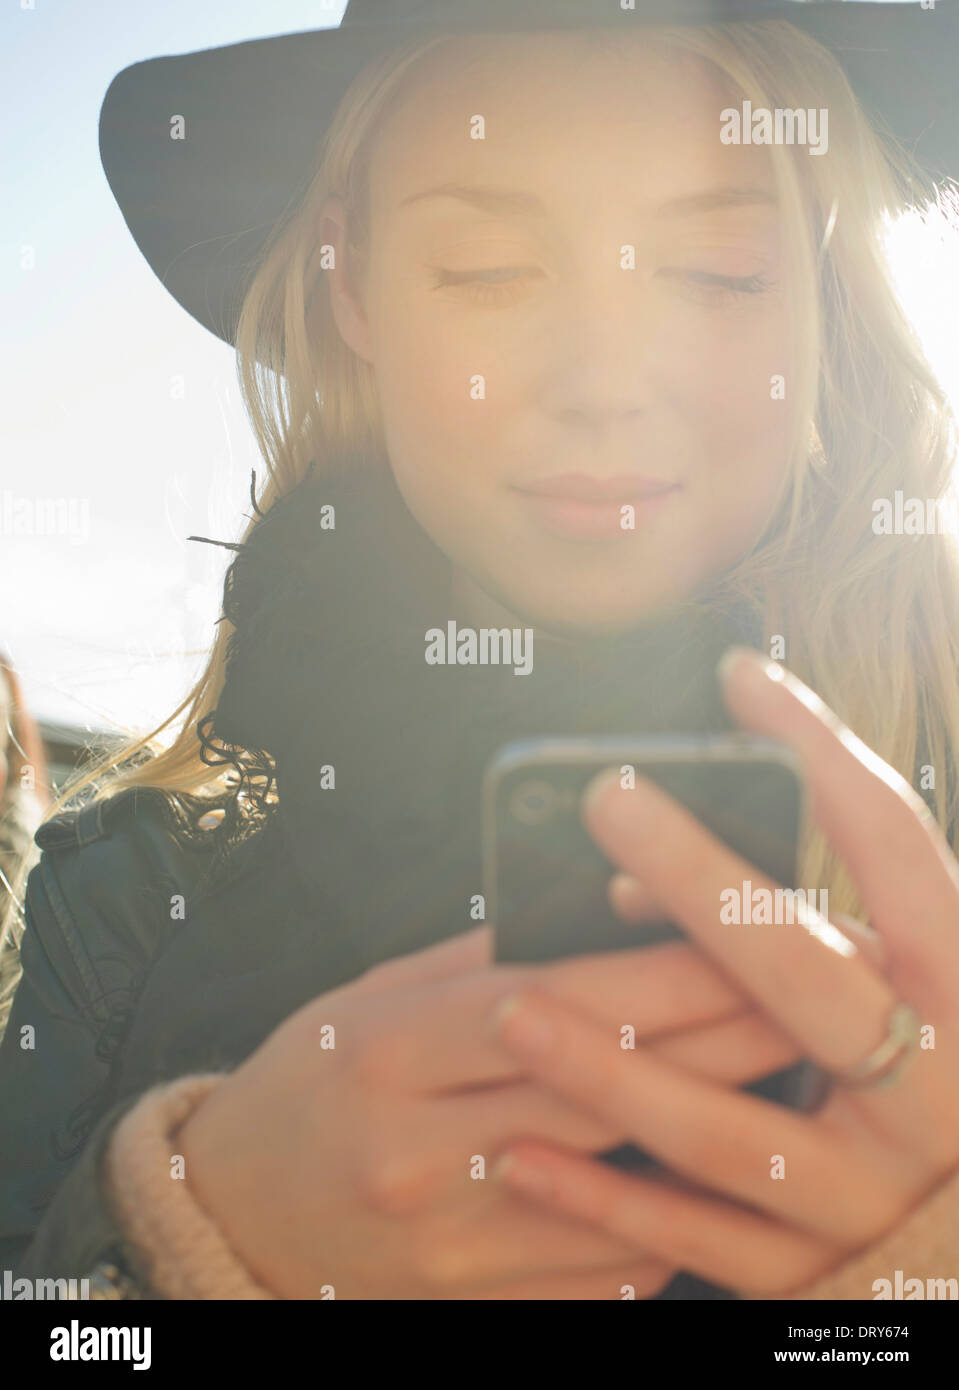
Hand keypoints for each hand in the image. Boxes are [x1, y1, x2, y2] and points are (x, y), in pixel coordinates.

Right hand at [174, 882, 802, 1299]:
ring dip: (711, 1134)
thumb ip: (487, 959)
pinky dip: (664, 1219)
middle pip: (607, 1089)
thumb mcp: (375, 993)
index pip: (558, 1000)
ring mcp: (447, 1241)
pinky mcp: (474, 1303)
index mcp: (390, 1048)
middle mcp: (417, 1148)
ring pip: (620, 1189)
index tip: (742, 935)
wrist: (237, 1208)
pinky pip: (602, 1271)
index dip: (668, 967)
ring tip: (779, 1081)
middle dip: (724, 1039)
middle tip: (802, 1000)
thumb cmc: (314, 1079)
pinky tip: (701, 1175)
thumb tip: (605, 917)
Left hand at [490, 648, 958, 1295]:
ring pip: (734, 1125)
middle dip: (705, 885)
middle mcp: (934, 1093)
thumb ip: (810, 935)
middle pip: (807, 976)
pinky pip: (704, 1241)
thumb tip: (638, 875)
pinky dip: (609, 1199)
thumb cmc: (915, 1076)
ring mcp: (876, 1194)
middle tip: (610, 799)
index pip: (902, 854)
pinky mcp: (820, 1273)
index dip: (828, 757)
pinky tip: (523, 1152)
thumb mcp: (896, 993)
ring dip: (616, 1065)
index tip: (743, 676)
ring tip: (514, 1008)